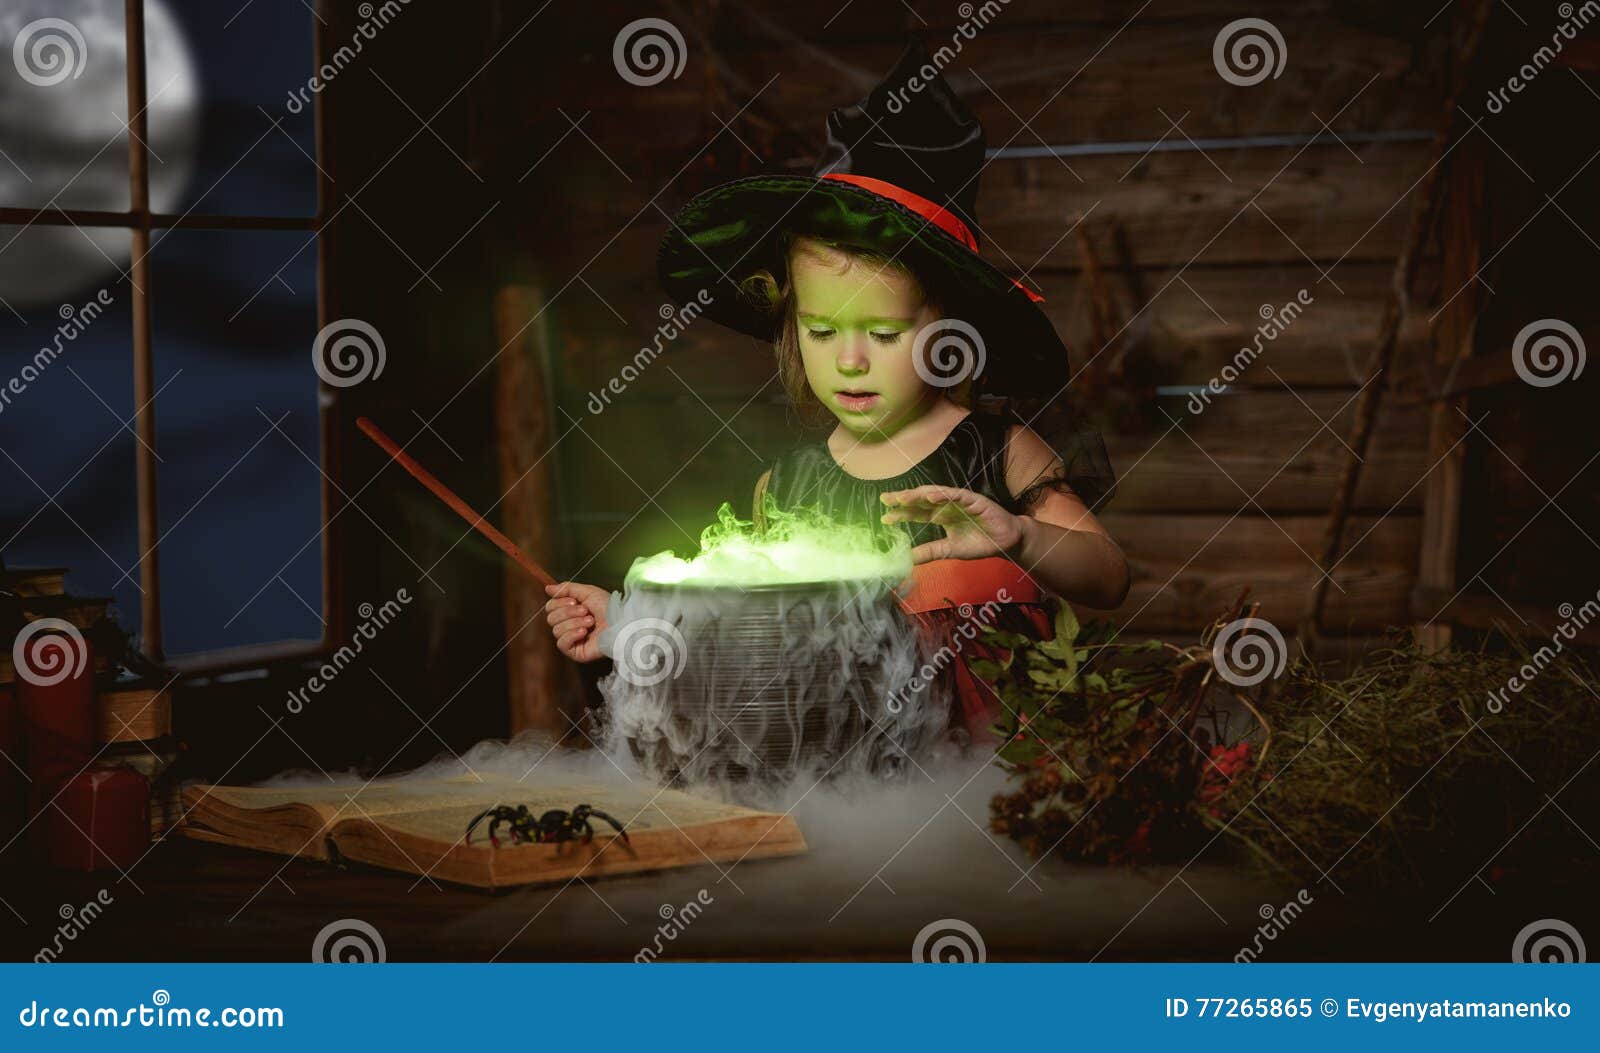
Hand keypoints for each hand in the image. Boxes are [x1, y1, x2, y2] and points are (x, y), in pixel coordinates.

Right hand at [543, 581, 610, 662]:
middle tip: (585, 611)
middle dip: (568, 612)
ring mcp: (572, 640)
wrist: (622, 622)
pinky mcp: (576, 652)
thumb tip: (548, 588)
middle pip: (551, 618)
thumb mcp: (587, 592)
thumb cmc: (610, 608)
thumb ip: (566, 588)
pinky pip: (561, 643)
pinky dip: (571, 635)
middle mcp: (570, 625)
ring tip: (590, 621)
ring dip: (574, 622)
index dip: (559, 602)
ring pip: (556, 630)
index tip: (574, 601)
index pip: (551, 607)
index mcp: (571, 611)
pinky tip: (584, 632)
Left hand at [880, 484, 1025, 563]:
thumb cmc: (980, 542)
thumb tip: (907, 560)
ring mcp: (960, 501)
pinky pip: (958, 495)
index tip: (885, 518)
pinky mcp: (975, 500)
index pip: (917, 513)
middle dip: (904, 499)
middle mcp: (948, 505)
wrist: (1007, 542)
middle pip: (922, 500)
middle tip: (886, 499)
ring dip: (920, 494)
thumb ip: (930, 552)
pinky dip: (945, 495)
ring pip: (937, 494)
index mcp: (941, 516)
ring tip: (903, 497)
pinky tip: (932, 496)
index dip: (901, 514)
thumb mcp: (950, 550)